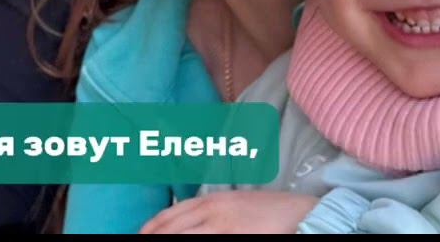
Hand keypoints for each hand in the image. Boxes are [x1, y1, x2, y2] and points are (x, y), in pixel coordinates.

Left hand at [140, 190, 319, 233]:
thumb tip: (180, 225)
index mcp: (210, 200)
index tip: (138, 236)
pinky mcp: (236, 239)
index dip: (148, 229)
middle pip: (170, 230)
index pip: (167, 216)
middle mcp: (212, 212)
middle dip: (152, 238)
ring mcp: (223, 228)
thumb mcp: (231, 205)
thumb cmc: (267, 211)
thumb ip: (207, 212)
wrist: (301, 213)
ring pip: (183, 238)